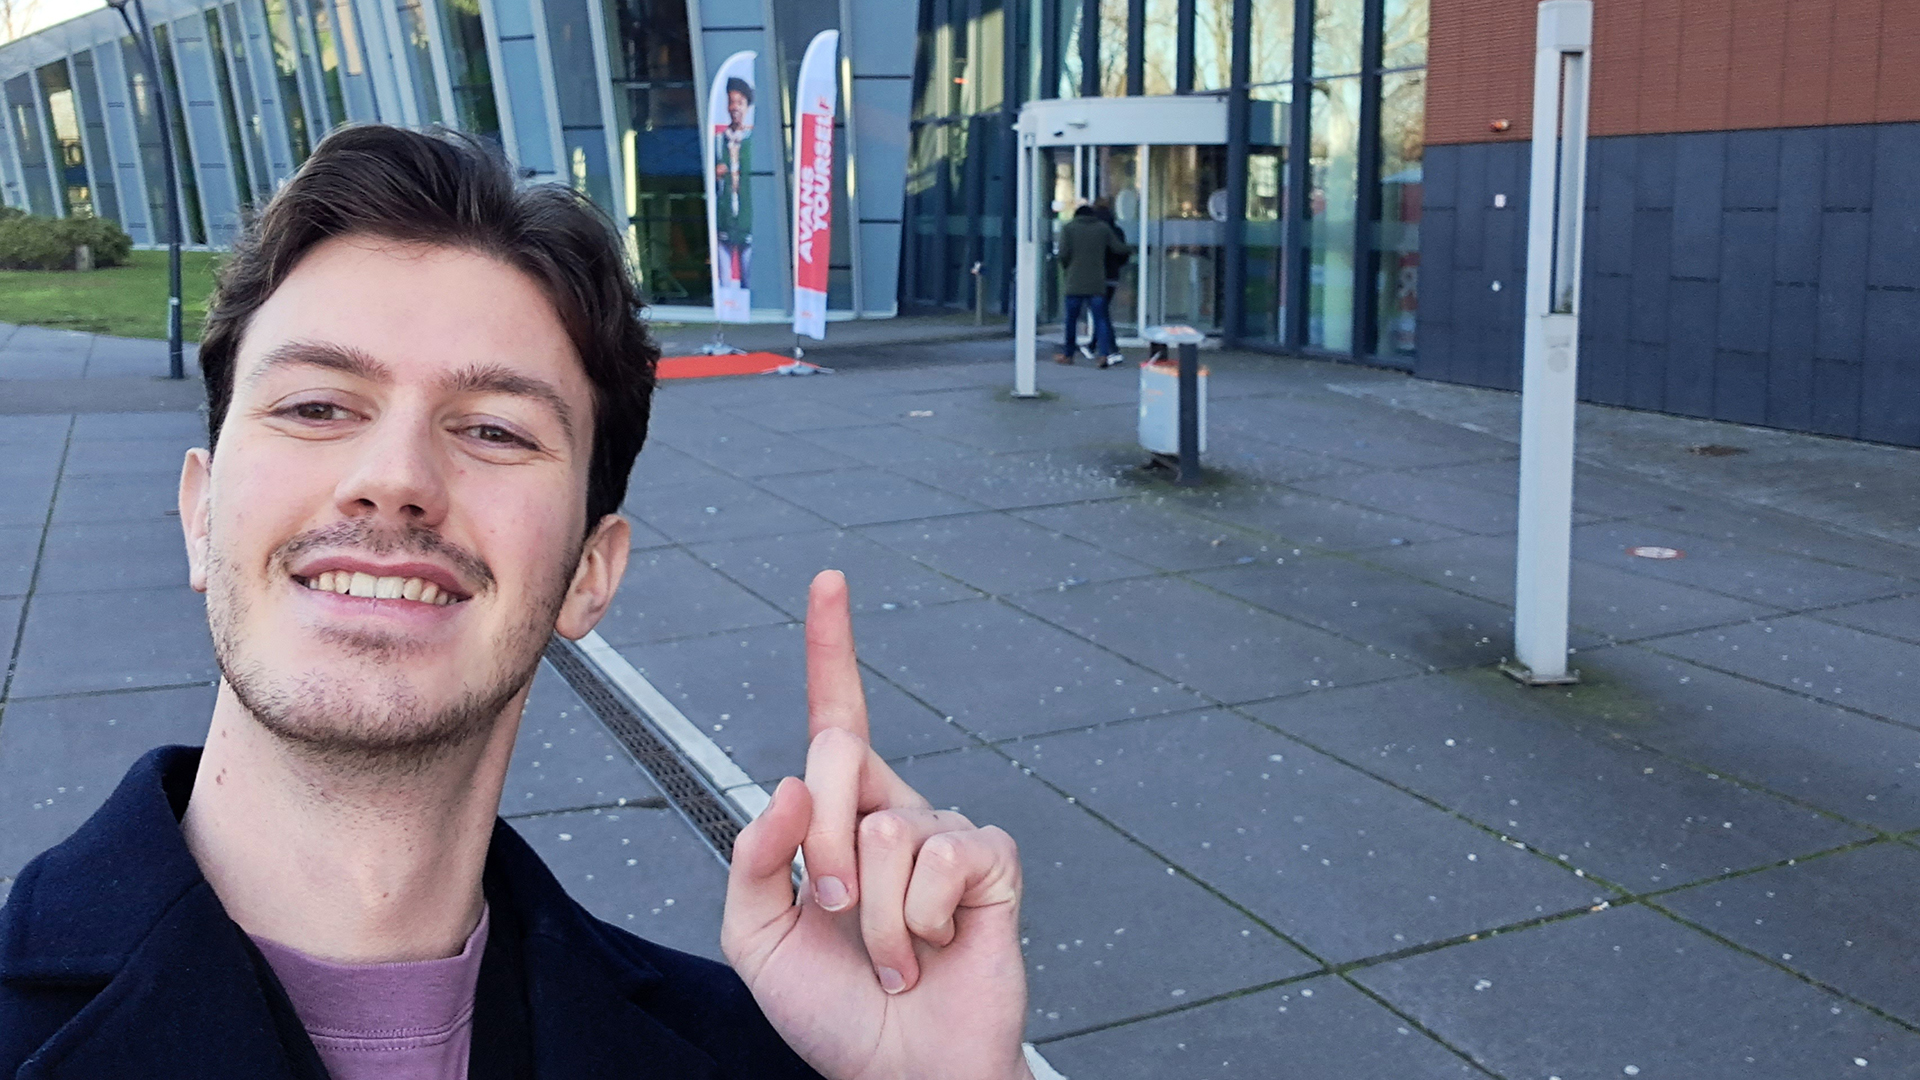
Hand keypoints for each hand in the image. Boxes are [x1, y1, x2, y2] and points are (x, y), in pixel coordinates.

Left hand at [722, 571, 1031, 1079]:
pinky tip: (934, 951)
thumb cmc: (833, 1011)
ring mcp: (945, 832)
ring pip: (886, 827)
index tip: (829, 583)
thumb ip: (755, 860)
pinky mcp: (990, 864)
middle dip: (821, 843)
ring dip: (875, 915)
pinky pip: (942, 857)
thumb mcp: (757, 939)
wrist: (899, 1073)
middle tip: (835, 913)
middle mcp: (894, 808)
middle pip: (838, 758)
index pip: (834, 719)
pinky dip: (922, 920)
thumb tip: (792, 783)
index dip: (831, 649)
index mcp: (838, 817)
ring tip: (893, 958)